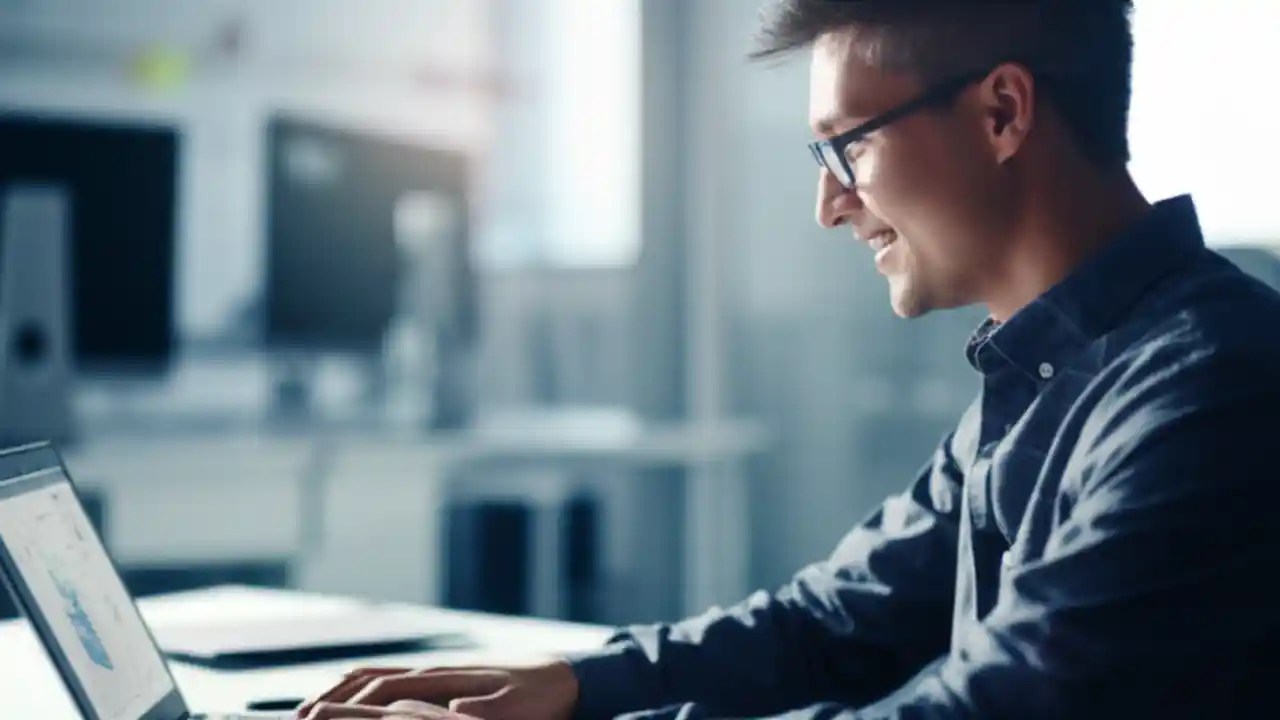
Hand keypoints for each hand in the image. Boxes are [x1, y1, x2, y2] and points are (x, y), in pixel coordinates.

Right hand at [296, 661, 580, 719]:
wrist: (565, 674)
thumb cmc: (541, 694)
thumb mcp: (518, 707)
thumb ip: (486, 707)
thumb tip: (457, 709)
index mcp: (446, 679)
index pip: (385, 687)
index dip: (350, 701)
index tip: (316, 714)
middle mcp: (436, 672)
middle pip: (371, 680)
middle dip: (334, 696)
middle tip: (297, 715)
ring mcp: (440, 673)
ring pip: (379, 676)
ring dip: (345, 688)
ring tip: (311, 705)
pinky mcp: (449, 679)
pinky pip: (398, 678)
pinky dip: (368, 681)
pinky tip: (356, 690)